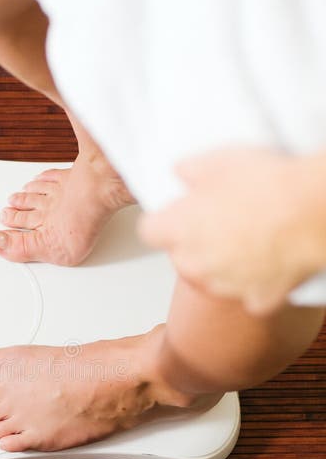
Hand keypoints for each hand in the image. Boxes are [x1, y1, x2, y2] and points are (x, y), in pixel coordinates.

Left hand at [138, 148, 325, 314]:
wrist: (311, 211)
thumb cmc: (266, 185)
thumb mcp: (218, 160)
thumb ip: (189, 169)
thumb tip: (181, 172)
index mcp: (177, 229)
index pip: (149, 231)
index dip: (164, 220)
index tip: (176, 213)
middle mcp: (195, 264)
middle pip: (182, 258)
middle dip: (195, 243)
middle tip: (221, 220)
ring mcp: (225, 285)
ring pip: (214, 279)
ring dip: (225, 264)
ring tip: (250, 237)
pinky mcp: (256, 298)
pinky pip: (250, 294)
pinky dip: (258, 283)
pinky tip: (271, 261)